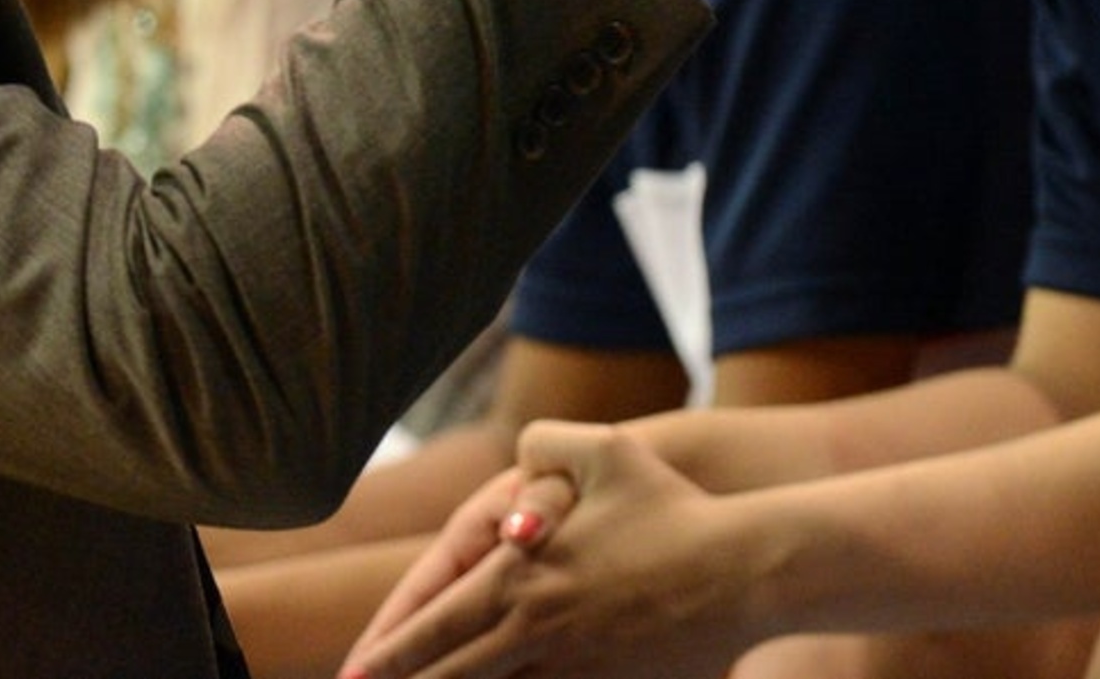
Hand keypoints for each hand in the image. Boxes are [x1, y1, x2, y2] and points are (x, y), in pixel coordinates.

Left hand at [339, 421, 748, 678]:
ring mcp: (576, 669)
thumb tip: (517, 457)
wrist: (745, 571)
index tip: (354, 671)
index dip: (389, 650)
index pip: (434, 623)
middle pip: (453, 674)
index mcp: (520, 581)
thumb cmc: (670, 505)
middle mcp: (537, 633)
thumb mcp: (603, 449)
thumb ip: (544, 444)